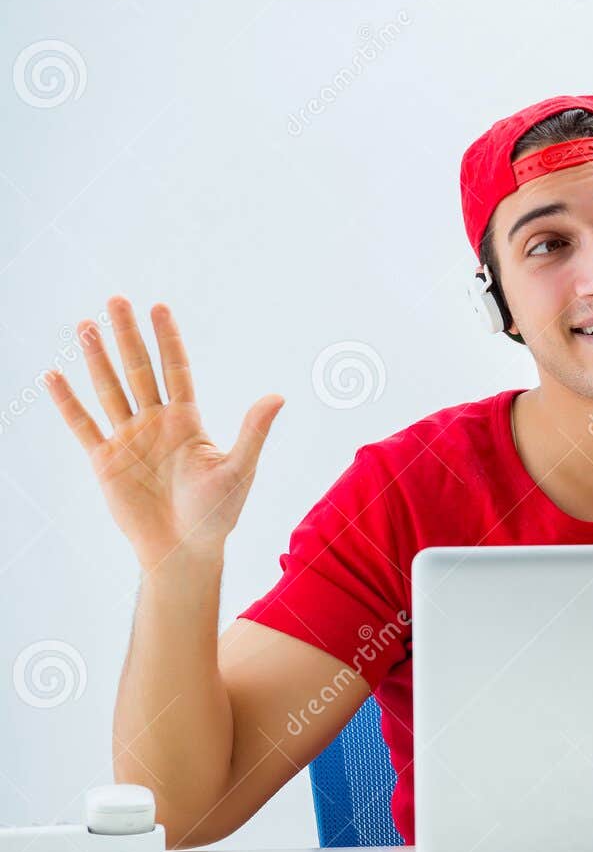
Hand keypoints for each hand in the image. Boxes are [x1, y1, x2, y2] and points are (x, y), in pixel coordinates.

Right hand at [44, 297, 283, 570]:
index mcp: (188, 421)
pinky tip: (54, 376)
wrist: (185, 552)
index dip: (167, 340)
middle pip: (138, 370)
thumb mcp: (238, 469)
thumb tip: (278, 395)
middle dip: (127, 336)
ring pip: (109, 390)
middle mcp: (156, 423)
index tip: (159, 307)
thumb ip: (253, 431)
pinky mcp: (105, 461)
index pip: (175, 370)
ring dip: (96, 358)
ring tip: (86, 325)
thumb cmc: (218, 514)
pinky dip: (68, 403)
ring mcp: (128, 439)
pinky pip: (83, 426)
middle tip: (116, 299)